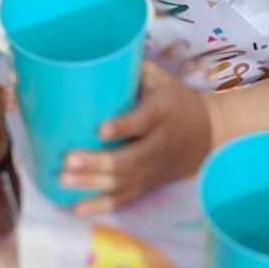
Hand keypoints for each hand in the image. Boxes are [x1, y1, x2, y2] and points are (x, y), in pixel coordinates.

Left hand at [57, 61, 212, 215]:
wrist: (207, 133)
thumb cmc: (172, 99)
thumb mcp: (160, 79)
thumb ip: (131, 70)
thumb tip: (91, 58)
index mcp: (163, 112)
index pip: (144, 120)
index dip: (124, 126)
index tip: (100, 128)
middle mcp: (159, 143)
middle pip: (130, 158)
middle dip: (97, 162)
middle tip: (66, 160)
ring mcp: (153, 168)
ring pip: (123, 181)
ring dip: (91, 184)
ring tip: (62, 179)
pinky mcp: (147, 183)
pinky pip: (123, 198)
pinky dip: (100, 205)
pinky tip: (75, 209)